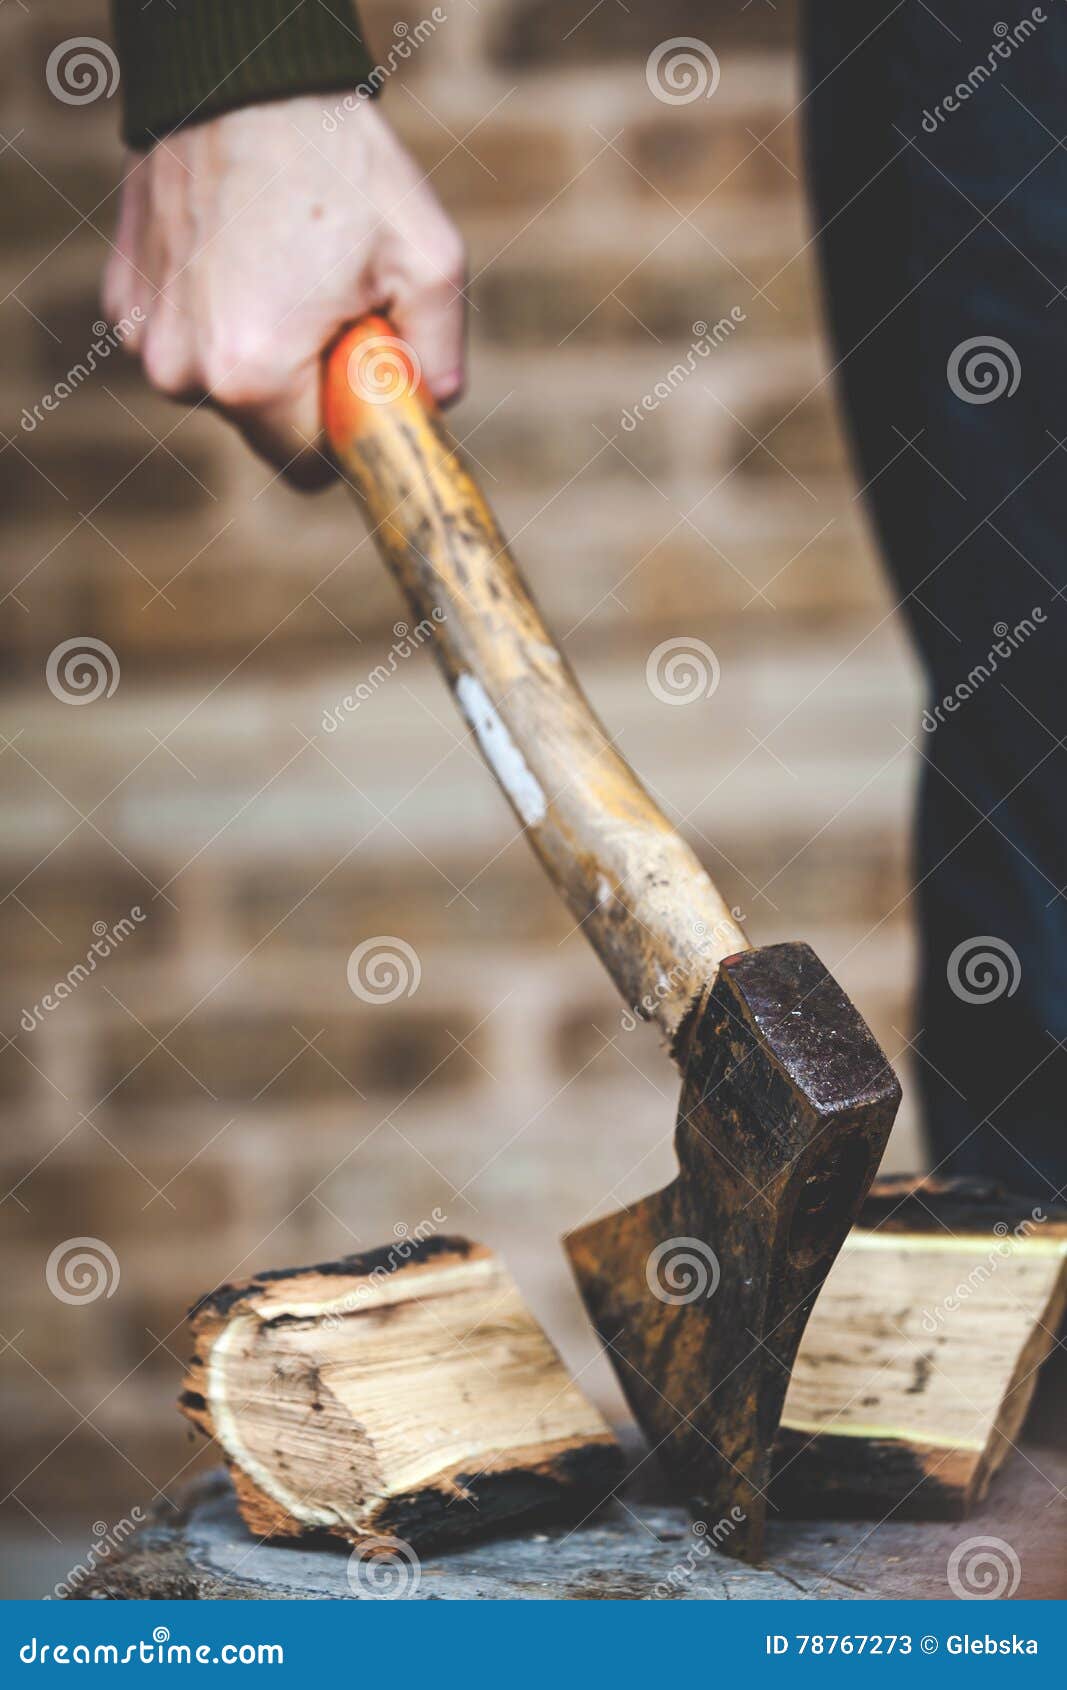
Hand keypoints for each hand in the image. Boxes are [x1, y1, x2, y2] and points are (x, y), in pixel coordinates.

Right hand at [103, 95, 466, 486]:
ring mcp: (146, 339)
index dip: (345, 432)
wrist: (239, 75)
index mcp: (255, 377)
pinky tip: (238, 252)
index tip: (361, 381)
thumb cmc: (338, 165)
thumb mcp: (428, 260)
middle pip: (264, 429)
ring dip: (260, 350)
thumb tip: (433, 406)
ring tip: (283, 267)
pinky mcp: (123, 304)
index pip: (309, 468)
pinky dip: (216, 315)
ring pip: (224, 385)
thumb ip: (439, 355)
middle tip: (330, 306)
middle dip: (304, 388)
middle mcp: (185, 373)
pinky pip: (188, 341)